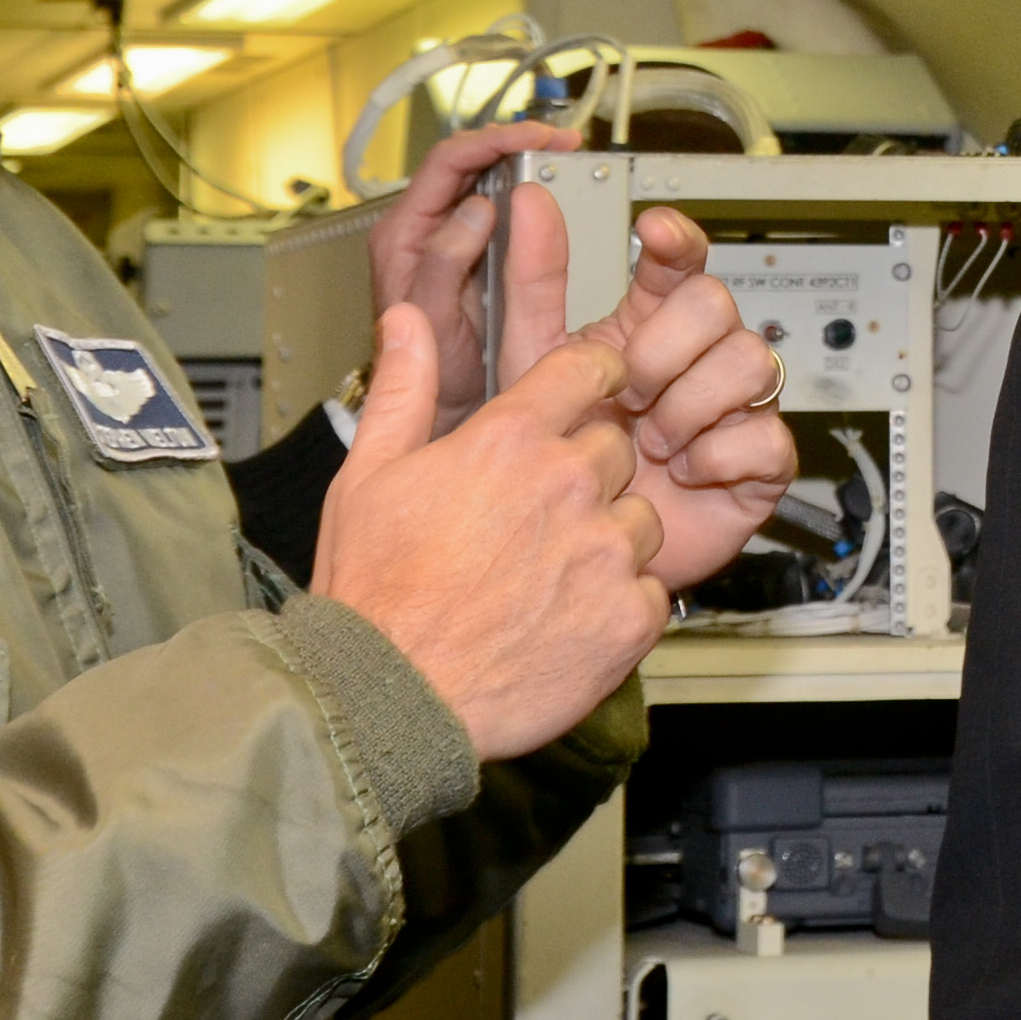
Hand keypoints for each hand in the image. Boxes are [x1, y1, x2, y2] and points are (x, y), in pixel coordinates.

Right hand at [314, 300, 669, 757]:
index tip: (597, 391)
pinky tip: (569, 620)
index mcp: (509, 441)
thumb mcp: (368, 475)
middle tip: (542, 517)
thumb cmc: (374, 592)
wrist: (389, 699)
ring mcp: (604, 553)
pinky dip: (621, 605)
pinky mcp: (630, 617)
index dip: (596, 377)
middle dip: (590, 474)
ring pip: (641, 520)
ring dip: (610, 540)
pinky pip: (652, 591)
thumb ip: (402, 388)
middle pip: (617, 448)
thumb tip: (405, 320)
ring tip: (551, 575)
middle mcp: (568, 486)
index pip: (588, 369)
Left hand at [367, 119, 578, 435]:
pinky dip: (522, 193)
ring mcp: (441, 239)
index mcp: (403, 235)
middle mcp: (418, 230)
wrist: (433, 409)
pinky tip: (547, 191)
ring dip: (520, 164)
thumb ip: (443, 263)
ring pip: (481, 180)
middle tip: (562, 144)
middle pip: (466, 162)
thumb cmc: (426, 375)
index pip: (449, 163)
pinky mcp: (464, 251)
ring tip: (560, 158)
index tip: (539, 139)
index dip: (496, 141)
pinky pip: (492, 207)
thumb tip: (476, 209)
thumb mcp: (434, 322)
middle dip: (515, 144)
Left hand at [494, 191, 796, 590]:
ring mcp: (733, 407)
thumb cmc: (561, 461)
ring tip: (653, 442)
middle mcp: (697, 358)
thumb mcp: (535, 365)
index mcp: (650, 327)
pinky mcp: (760, 462)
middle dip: (665, 346)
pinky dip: (719, 453)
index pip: (682, 261)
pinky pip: (767, 433)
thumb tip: (528, 201)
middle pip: (716, 302)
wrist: (580, 553)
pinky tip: (686, 472)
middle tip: (629, 391)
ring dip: (690, 404)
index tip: (651, 234)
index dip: (677, 239)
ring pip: (749, 359)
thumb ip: (534, 281)